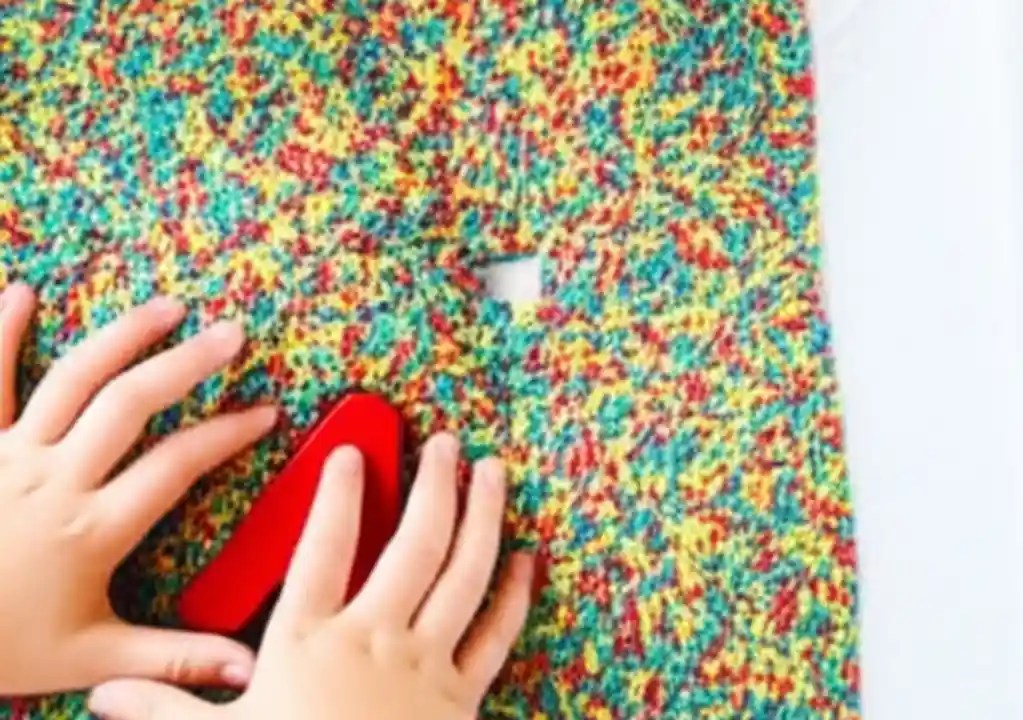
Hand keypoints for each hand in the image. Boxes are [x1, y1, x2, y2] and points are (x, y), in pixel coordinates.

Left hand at [0, 283, 276, 694]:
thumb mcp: (89, 660)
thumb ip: (172, 659)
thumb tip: (248, 668)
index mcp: (92, 529)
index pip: (177, 465)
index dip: (227, 433)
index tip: (265, 411)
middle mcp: (54, 480)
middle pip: (131, 404)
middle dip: (187, 364)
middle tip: (231, 333)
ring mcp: (6, 455)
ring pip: (73, 380)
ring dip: (122, 337)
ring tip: (166, 308)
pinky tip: (19, 293)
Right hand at [87, 439, 534, 719]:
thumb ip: (167, 708)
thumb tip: (104, 694)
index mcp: (307, 643)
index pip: (319, 548)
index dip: (334, 493)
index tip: (348, 451)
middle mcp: (374, 640)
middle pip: (413, 544)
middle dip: (432, 484)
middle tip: (445, 443)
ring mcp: (425, 666)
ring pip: (464, 574)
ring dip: (483, 516)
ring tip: (495, 472)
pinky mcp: (462, 697)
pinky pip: (496, 634)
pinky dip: (515, 594)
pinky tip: (527, 559)